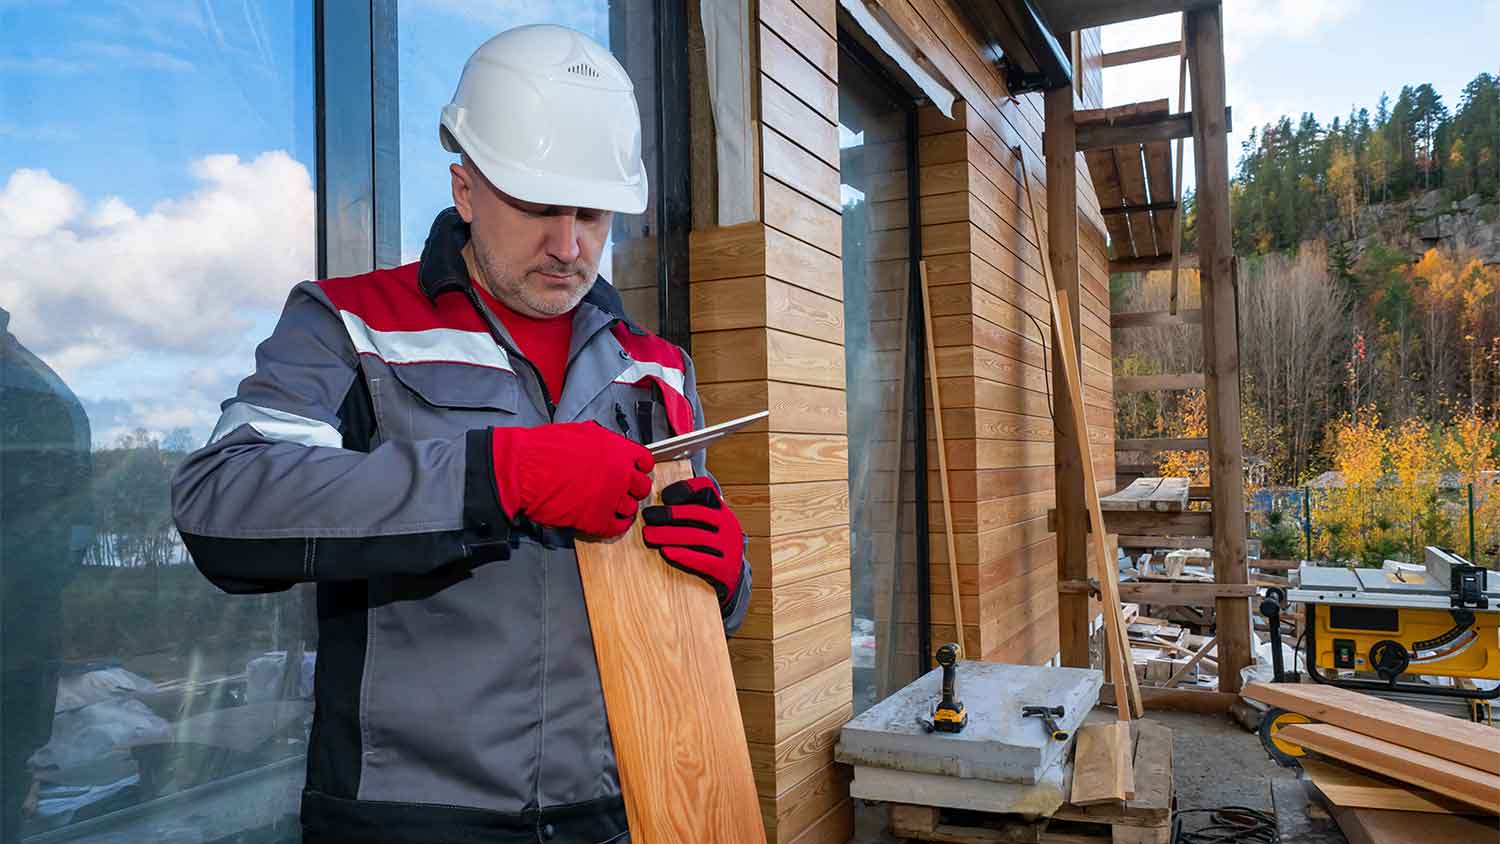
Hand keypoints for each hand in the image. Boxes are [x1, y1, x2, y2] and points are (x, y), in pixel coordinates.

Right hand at [490, 422, 653, 537]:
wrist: (524, 470)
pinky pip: (616, 527)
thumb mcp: (582, 432)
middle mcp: (621, 475)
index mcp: (619, 451)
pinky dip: (615, 525)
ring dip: (622, 507)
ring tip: (610, 505)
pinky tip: (608, 521)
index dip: (638, 467)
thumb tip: (609, 447)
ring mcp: (611, 499)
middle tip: (621, 490)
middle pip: (641, 487)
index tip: (632, 471)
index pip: (645, 462)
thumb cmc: (546, 448)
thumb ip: (604, 442)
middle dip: (632, 489)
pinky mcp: (596, 520)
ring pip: (630, 508)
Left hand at [641, 477, 743, 606]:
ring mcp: (728, 547)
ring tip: (648, 534)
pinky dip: (682, 555)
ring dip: (668, 534)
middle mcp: (728, 525)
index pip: (706, 489)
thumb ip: (688, 513)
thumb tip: (653, 506)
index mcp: (721, 510)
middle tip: (648, 516)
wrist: (732, 576)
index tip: (664, 497)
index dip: (684, 489)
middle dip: (669, 514)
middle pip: (697, 513)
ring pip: (696, 536)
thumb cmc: (711, 547)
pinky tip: (665, 551)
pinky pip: (702, 560)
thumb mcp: (707, 525)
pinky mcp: (725, 568)